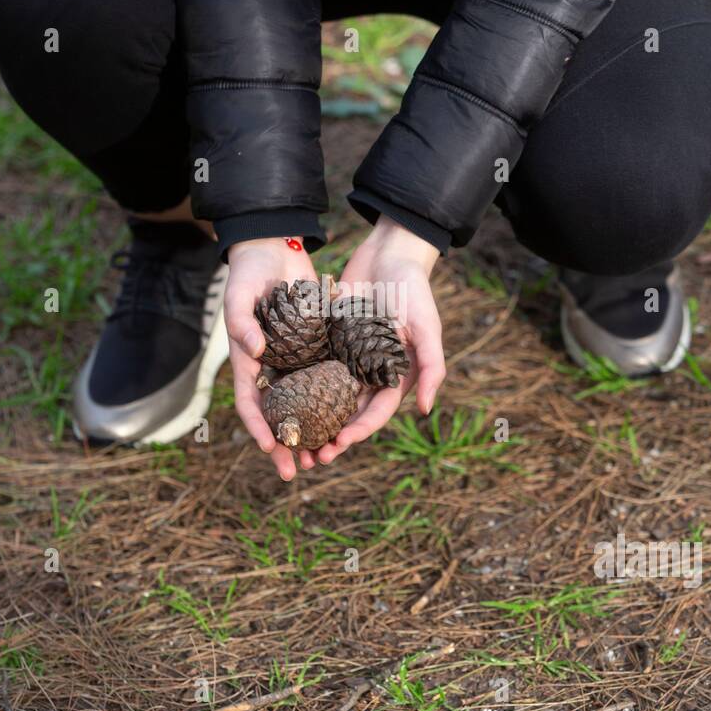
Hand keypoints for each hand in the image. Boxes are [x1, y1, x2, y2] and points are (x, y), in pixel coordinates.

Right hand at [225, 238, 320, 480]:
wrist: (274, 250)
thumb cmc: (249, 274)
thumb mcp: (238, 295)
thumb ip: (241, 323)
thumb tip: (253, 352)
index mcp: (249, 362)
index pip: (251, 404)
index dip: (259, 428)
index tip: (269, 449)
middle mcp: (272, 368)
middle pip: (279, 415)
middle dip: (286, 445)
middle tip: (296, 471)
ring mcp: (296, 361)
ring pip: (305, 406)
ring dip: (313, 432)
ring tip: (324, 456)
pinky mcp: (317, 348)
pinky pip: (325, 380)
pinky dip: (333, 403)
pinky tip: (347, 423)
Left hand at [316, 215, 444, 464]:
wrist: (388, 253)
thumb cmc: (414, 290)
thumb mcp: (427, 327)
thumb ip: (431, 366)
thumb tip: (426, 409)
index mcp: (393, 375)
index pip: (375, 412)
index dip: (359, 432)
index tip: (339, 445)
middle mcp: (368, 371)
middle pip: (348, 412)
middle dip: (332, 437)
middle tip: (312, 457)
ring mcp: (346, 357)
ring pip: (326, 396)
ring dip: (312, 419)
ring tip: (293, 438)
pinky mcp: (327, 340)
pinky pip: (311, 366)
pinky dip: (299, 385)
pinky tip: (279, 399)